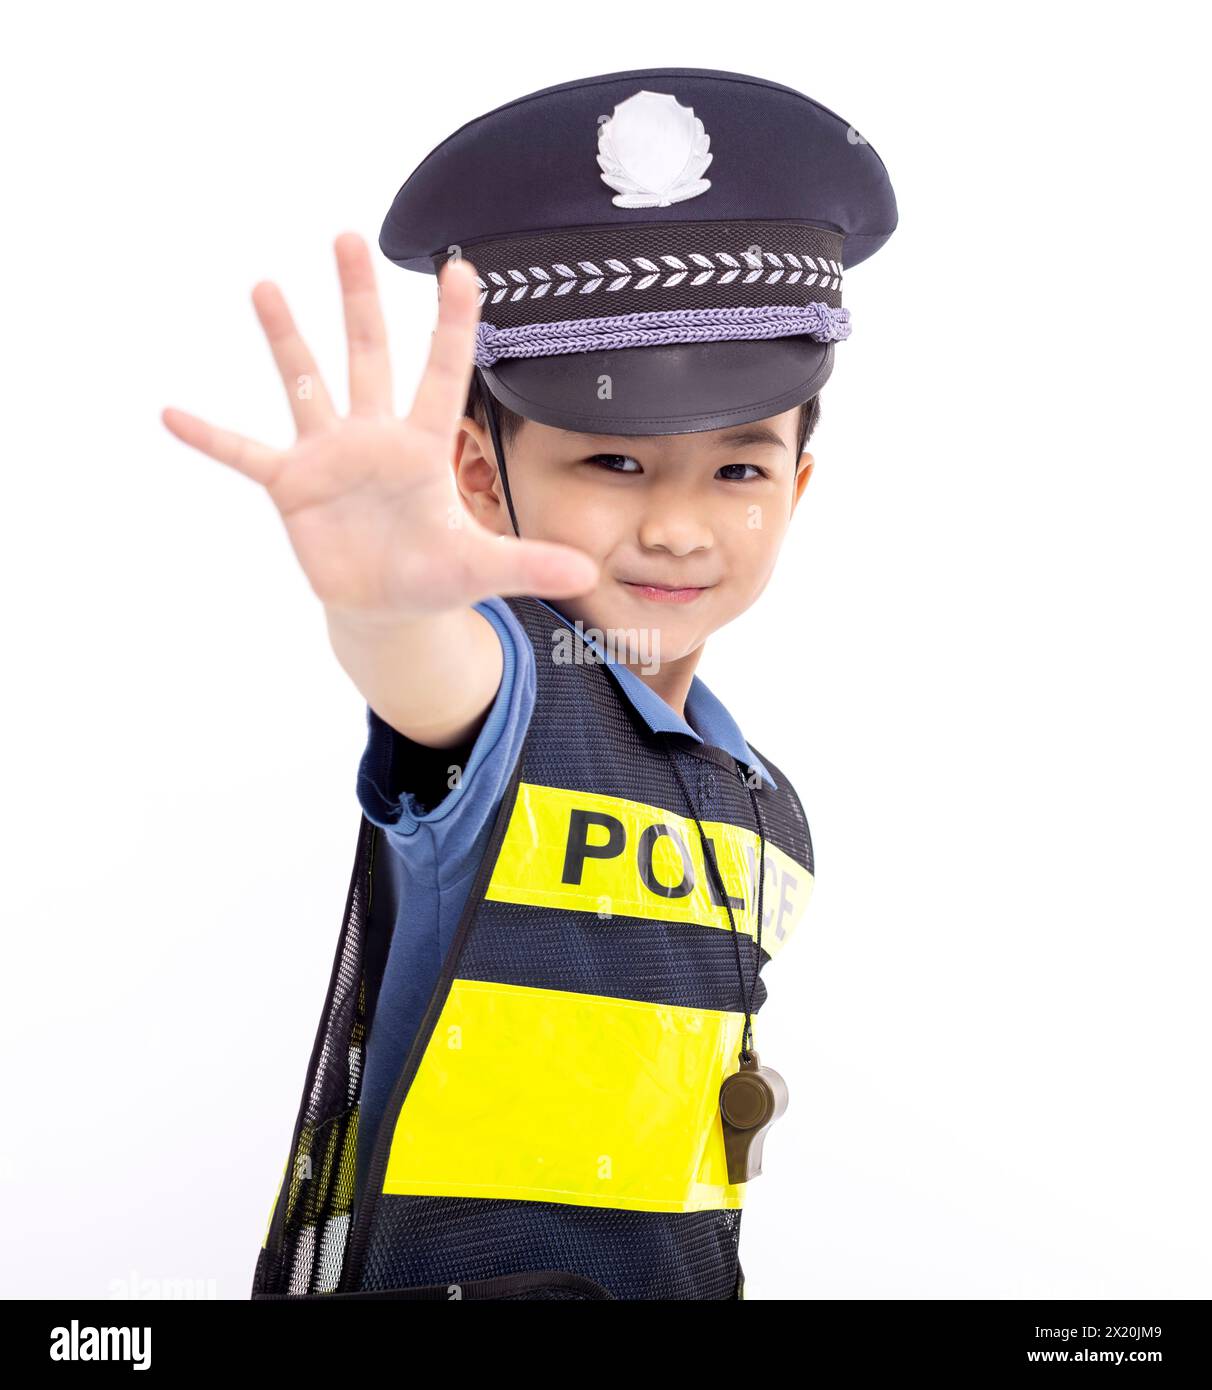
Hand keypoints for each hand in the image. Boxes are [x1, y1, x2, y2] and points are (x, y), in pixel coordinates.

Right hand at [161, 232, 598, 622]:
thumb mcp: (482, 569)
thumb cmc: (434, 575)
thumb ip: (528, 562)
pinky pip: (244, 454)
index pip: (442, 374)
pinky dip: (211, 437)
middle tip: (348, 236)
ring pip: (305, 384)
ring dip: (285, 340)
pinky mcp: (291, 487)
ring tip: (265, 286)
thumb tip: (585, 571)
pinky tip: (172, 412)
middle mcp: (374, 438)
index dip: (452, 325)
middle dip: (358, 299)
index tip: (460, 268)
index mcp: (423, 448)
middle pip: (367, 355)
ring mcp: (328, 457)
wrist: (386, 604)